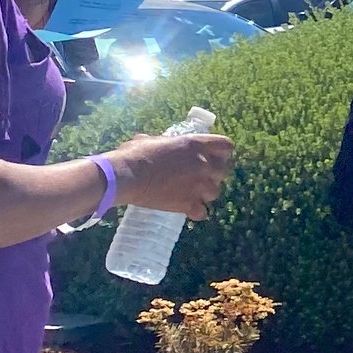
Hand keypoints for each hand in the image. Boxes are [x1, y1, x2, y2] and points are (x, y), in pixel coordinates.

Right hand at [105, 130, 236, 218]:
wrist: (126, 176)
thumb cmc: (136, 154)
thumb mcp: (154, 140)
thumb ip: (167, 143)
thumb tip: (160, 143)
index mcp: (196, 144)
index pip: (226, 146)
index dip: (221, 152)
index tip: (213, 157)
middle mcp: (203, 164)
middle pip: (224, 171)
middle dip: (214, 174)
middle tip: (200, 177)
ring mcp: (198, 186)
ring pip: (215, 193)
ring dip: (205, 193)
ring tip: (191, 193)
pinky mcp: (189, 204)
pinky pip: (202, 212)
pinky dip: (195, 212)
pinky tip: (187, 209)